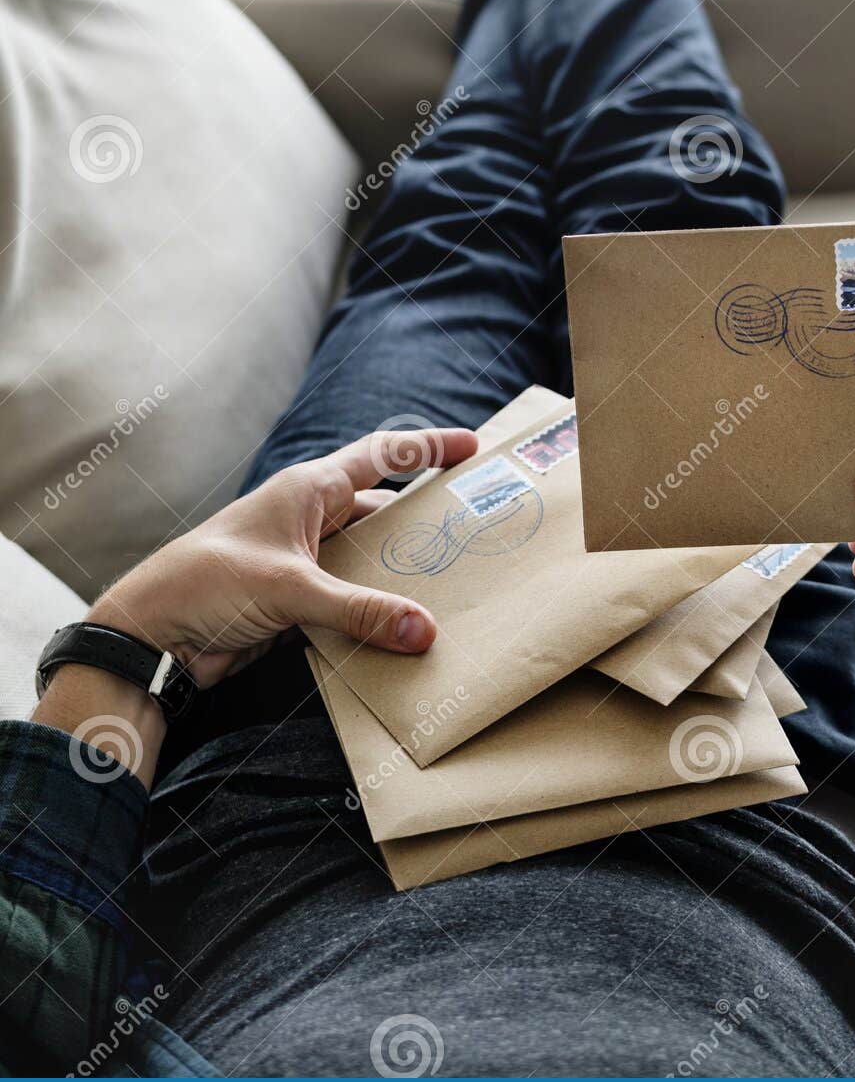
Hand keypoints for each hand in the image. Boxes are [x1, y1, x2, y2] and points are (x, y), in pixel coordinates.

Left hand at [86, 428, 477, 688]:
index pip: (382, 456)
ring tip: (451, 585)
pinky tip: (404, 626)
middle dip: (424, 520)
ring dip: (400, 572)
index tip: (471, 448)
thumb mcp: (291, 590)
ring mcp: (304, 559)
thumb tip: (425, 630)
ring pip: (367, 558)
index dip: (427, 448)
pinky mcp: (296, 599)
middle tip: (473, 530)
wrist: (154, 633)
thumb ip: (360, 610)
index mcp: (309, 489)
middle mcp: (310, 517)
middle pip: (381, 509)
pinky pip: (351, 597)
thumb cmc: (208, 584)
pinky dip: (377, 610)